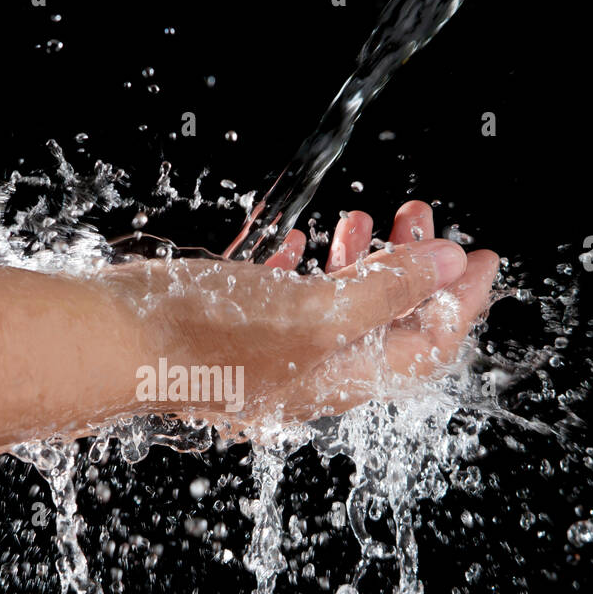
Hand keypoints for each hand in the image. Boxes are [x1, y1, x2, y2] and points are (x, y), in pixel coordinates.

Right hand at [107, 200, 498, 427]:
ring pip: (336, 312)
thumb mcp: (315, 310)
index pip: (427, 346)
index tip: (483, 254)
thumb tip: (451, 264)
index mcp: (339, 379)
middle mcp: (308, 376)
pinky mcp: (230, 334)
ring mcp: (268, 357)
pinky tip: (296, 245)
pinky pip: (282, 304)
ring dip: (361, 264)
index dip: (463, 301)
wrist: (109, 344)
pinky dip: (302, 272)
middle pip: (385, 327)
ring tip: (360, 219)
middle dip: (413, 269)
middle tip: (418, 214)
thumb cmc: (204, 335)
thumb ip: (387, 288)